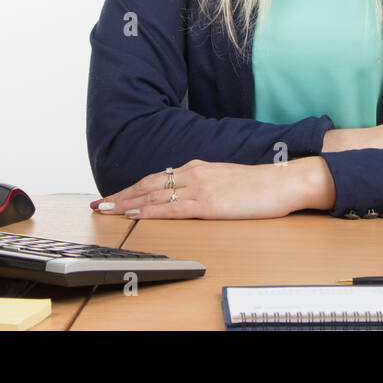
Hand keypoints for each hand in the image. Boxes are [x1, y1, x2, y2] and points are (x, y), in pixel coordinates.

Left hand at [91, 158, 327, 218]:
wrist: (282, 182)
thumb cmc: (259, 185)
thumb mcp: (225, 180)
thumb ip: (205, 185)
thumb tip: (188, 194)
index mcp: (198, 168)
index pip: (157, 178)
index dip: (134, 187)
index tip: (116, 195)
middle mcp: (194, 174)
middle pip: (148, 184)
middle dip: (122, 194)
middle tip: (100, 203)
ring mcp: (200, 188)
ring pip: (154, 195)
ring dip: (128, 202)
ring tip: (108, 209)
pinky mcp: (208, 204)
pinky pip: (171, 208)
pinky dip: (149, 211)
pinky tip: (135, 214)